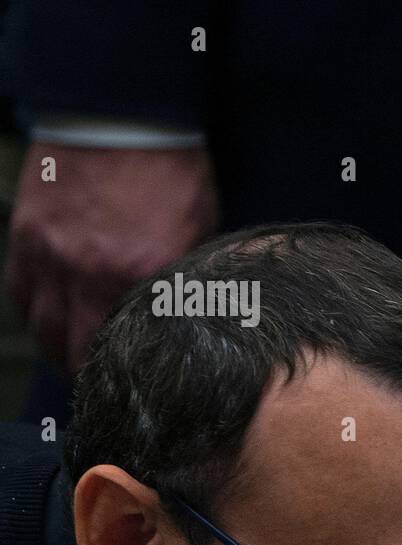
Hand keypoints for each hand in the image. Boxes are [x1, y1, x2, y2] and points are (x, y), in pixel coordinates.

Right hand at [4, 144, 218, 372]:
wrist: (122, 114)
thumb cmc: (173, 172)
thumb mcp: (198, 231)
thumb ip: (184, 279)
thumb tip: (187, 320)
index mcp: (141, 274)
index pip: (127, 348)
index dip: (128, 376)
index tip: (137, 390)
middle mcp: (88, 271)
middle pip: (75, 350)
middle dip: (87, 375)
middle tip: (100, 385)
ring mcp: (50, 254)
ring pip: (42, 327)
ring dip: (57, 350)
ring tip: (73, 361)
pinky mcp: (26, 234)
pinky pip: (20, 292)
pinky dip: (34, 313)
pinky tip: (50, 321)